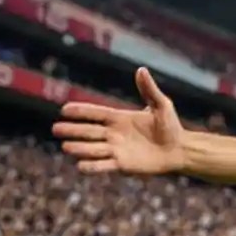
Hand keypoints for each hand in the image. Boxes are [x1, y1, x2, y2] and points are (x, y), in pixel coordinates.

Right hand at [52, 68, 185, 175]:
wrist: (179, 149)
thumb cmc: (171, 126)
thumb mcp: (161, 105)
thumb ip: (149, 89)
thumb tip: (141, 69)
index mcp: (120, 118)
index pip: (97, 113)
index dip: (81, 112)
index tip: (64, 109)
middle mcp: (115, 134)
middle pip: (89, 131)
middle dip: (73, 130)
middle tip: (55, 129)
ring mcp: (117, 150)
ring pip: (93, 148)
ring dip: (79, 148)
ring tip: (65, 147)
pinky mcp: (122, 165)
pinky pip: (104, 165)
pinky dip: (92, 166)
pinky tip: (80, 165)